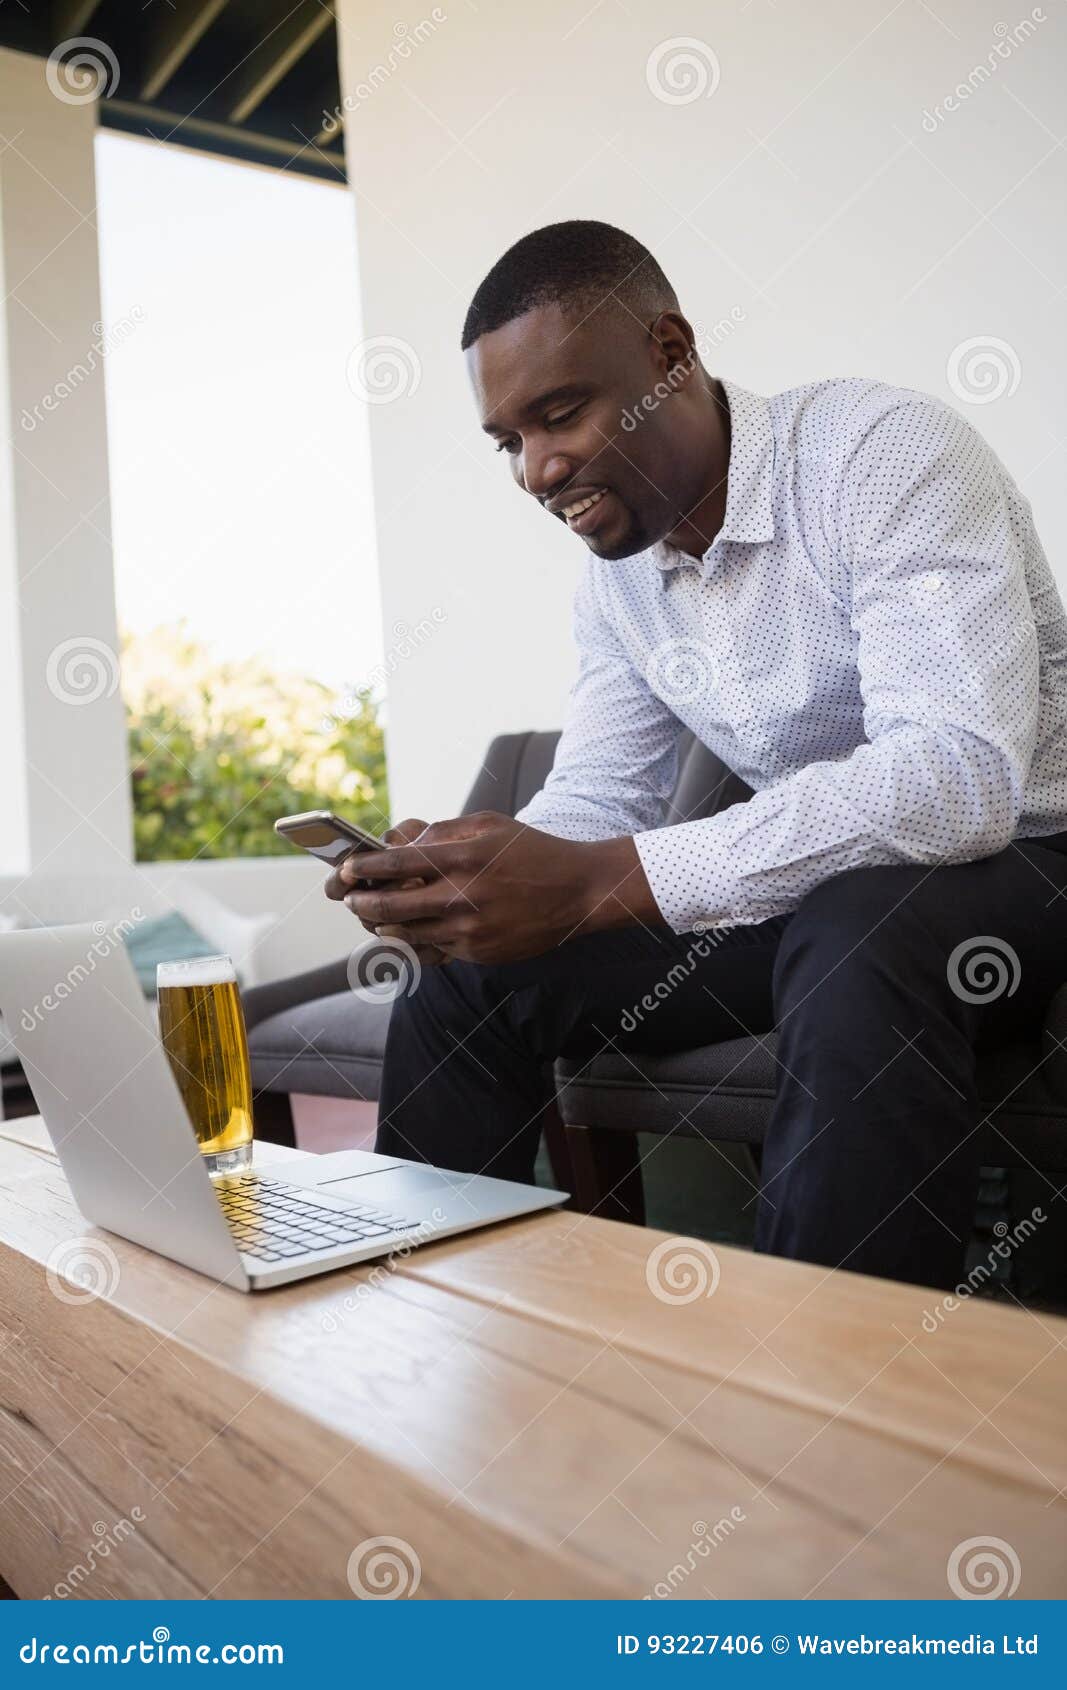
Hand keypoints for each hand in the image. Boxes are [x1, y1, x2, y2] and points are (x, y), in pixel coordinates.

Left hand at [334, 810, 657, 964]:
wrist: (579, 892)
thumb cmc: (531, 852)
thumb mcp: (488, 825)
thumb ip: (441, 833)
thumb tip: (400, 844)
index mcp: (463, 857)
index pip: (397, 863)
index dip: (364, 868)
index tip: (346, 868)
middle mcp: (464, 896)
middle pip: (392, 906)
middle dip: (361, 902)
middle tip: (348, 897)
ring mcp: (471, 930)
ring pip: (408, 933)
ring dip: (383, 924)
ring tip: (372, 915)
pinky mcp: (478, 953)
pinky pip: (434, 949)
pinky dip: (416, 939)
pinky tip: (408, 930)